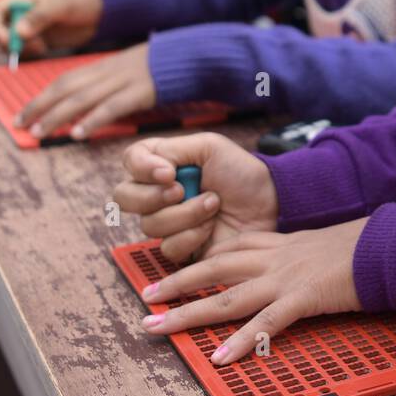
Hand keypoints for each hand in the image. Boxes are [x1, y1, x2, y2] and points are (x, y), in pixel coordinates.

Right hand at [0, 0, 102, 57]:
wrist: (100, 13)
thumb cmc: (80, 1)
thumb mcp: (60, 5)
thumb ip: (39, 17)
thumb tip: (18, 32)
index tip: (8, 40)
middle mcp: (19, 12)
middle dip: (9, 42)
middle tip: (31, 46)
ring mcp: (27, 28)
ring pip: (9, 44)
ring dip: (20, 50)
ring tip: (42, 47)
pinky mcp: (37, 40)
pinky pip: (23, 51)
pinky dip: (29, 54)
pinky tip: (45, 49)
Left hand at [14, 43, 151, 139]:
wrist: (189, 55)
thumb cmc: (159, 70)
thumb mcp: (127, 71)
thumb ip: (105, 85)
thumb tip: (82, 107)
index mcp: (102, 67)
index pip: (63, 81)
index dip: (40, 97)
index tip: (21, 116)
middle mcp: (107, 72)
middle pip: (66, 88)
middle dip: (39, 106)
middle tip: (19, 125)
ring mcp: (124, 80)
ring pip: (83, 98)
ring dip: (57, 116)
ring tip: (40, 133)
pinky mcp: (141, 91)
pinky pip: (112, 106)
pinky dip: (93, 120)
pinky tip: (78, 134)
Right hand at [114, 133, 279, 264]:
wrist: (270, 202)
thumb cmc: (241, 171)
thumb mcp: (209, 146)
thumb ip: (172, 150)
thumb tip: (153, 173)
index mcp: (162, 164)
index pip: (130, 161)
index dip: (142, 168)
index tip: (169, 171)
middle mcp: (158, 193)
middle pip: (125, 197)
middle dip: (152, 196)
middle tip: (181, 190)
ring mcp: (168, 222)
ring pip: (149, 224)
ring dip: (184, 214)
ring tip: (213, 204)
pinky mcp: (182, 248)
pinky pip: (168, 247)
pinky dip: (192, 235)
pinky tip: (212, 226)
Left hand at [138, 218, 366, 363]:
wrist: (389, 244)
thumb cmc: (362, 248)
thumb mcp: (322, 244)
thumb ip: (299, 256)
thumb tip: (289, 269)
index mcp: (281, 243)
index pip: (231, 248)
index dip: (199, 260)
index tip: (174, 272)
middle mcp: (276, 257)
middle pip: (215, 268)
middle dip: (177, 283)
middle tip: (146, 297)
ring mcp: (287, 277)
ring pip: (228, 296)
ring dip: (190, 312)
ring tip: (160, 327)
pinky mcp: (304, 296)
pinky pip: (266, 323)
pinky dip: (242, 342)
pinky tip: (221, 358)